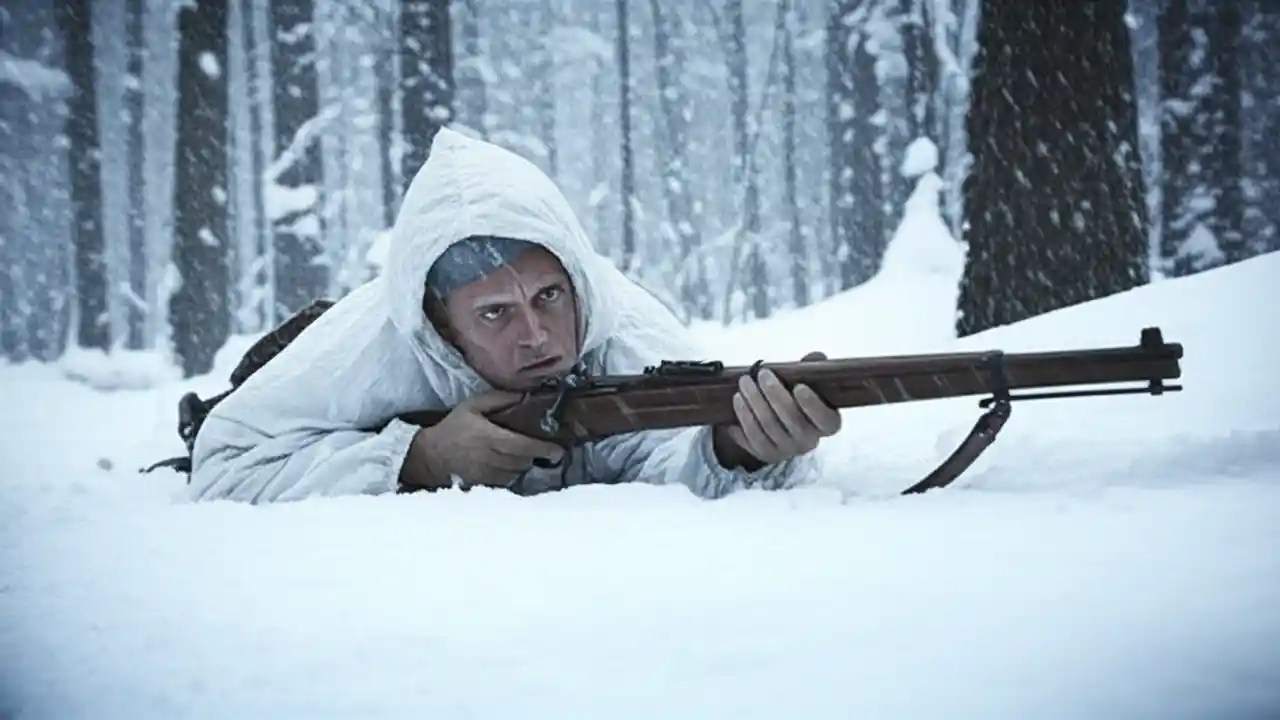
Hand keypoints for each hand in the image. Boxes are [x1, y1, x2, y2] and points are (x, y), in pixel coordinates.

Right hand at [399, 390, 564, 489]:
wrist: (430, 456)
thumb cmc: (452, 428)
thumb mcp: (472, 406)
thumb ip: (498, 399)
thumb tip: (524, 395)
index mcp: (490, 437)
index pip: (523, 446)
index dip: (543, 449)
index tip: (558, 450)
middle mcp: (491, 458)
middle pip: (524, 460)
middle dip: (535, 455)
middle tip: (541, 447)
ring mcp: (488, 474)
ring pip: (518, 472)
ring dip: (523, 463)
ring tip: (521, 454)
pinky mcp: (484, 485)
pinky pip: (507, 482)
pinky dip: (512, 474)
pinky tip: (507, 464)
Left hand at [713, 351, 842, 470]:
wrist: (780, 422)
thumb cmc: (797, 397)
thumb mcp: (808, 382)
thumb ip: (812, 370)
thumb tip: (816, 357)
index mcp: (827, 423)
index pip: (826, 420)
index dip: (813, 405)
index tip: (799, 387)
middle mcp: (809, 441)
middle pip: (792, 419)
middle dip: (774, 394)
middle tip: (761, 374)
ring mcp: (787, 450)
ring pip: (768, 427)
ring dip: (754, 402)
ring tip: (745, 383)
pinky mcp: (766, 453)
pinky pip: (752, 438)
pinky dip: (744, 418)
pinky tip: (738, 401)